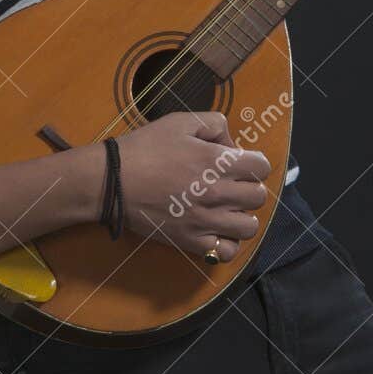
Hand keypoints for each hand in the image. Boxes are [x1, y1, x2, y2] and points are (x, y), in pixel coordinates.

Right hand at [115, 112, 270, 260]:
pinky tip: (216, 230)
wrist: (111, 181)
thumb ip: (214, 123)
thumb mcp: (180, 121)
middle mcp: (217, 193)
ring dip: (242, 216)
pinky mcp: (191, 241)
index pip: (261, 166)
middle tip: (230, 184)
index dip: (252, 162)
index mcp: (217, 161)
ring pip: (250, 226)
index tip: (237, 163)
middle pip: (258, 196)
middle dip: (248, 186)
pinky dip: (227, 243)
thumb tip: (231, 144)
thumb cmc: (144, 148)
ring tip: (226, 209)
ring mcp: (205, 220)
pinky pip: (227, 252)